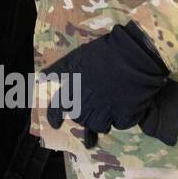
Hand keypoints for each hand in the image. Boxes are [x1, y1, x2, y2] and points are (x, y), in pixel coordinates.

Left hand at [43, 23, 177, 145]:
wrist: (136, 55)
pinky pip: (120, 124)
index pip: (59, 107)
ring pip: (98, 126)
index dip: (54, 117)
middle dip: (80, 118)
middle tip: (85, 115)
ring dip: (98, 124)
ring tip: (101, 120)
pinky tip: (120, 115)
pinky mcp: (127, 113)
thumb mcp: (77, 56)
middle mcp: (90, 102)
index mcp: (76, 88)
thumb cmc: (104, 52)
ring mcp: (109, 109)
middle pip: (80, 118)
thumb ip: (59, 69)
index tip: (54, 125)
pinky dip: (119, 121)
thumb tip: (41, 78)